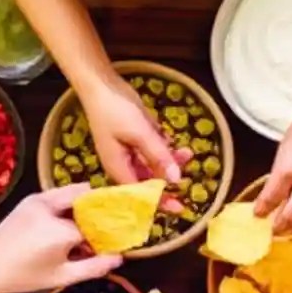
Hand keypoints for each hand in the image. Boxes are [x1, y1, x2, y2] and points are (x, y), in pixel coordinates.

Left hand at [0, 184, 121, 292]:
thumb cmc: (25, 276)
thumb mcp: (63, 277)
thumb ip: (94, 267)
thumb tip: (119, 258)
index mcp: (59, 231)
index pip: (94, 226)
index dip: (103, 235)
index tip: (107, 245)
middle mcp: (50, 209)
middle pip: (87, 198)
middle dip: (98, 211)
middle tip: (102, 227)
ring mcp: (38, 200)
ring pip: (73, 192)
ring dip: (84, 205)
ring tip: (86, 223)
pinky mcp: (30, 199)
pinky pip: (58, 194)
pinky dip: (69, 203)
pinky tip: (68, 221)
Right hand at [79, 73, 188, 191]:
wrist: (101, 84)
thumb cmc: (114, 110)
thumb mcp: (140, 134)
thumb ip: (158, 156)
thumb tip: (176, 180)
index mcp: (118, 169)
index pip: (140, 195)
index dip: (159, 202)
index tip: (179, 208)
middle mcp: (123, 165)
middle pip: (148, 182)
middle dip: (169, 180)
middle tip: (190, 180)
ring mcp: (129, 153)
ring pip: (154, 166)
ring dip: (170, 162)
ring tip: (187, 153)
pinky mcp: (136, 141)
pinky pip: (153, 153)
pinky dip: (165, 151)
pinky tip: (175, 144)